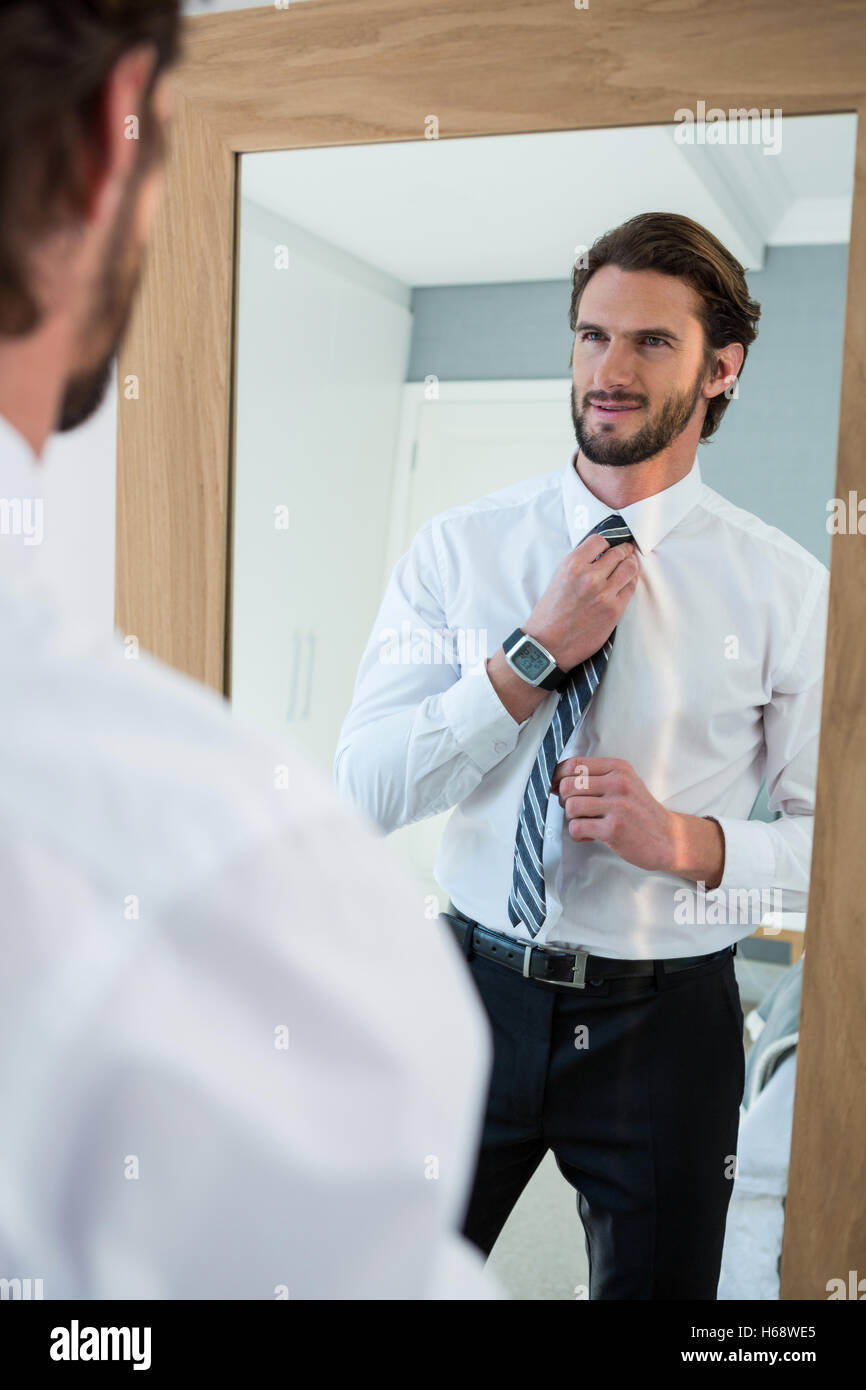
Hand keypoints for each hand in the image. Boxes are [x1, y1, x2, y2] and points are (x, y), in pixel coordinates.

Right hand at [523, 536, 638, 670]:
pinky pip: (630, 588)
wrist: (547, 645)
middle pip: (618, 552)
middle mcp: (589, 576)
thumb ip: (578, 566)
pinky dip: (630, 582)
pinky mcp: (614, 610)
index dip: (607, 542)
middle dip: (623, 551)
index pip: (599, 540)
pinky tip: (627, 583)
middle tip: (625, 552)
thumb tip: (599, 557)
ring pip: (630, 568)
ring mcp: (604, 593)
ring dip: (631, 564)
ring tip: (629, 566)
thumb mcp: (558, 580)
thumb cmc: (549, 616)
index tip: (610, 545)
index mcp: (572, 565)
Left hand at [551, 756, 675, 872]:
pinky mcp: (614, 829)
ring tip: (585, 823)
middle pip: (568, 785)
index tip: (559, 789)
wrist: (670, 839)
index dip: (559, 778)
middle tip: (578, 811)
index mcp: (618, 768)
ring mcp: (617, 806)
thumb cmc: (641, 812)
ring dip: (572, 819)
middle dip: (565, 801)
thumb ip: (597, 778)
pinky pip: (577, 828)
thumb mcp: (626, 784)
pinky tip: (589, 836)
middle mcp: (618, 783)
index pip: (574, 765)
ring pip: (571, 807)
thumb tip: (556, 781)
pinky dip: (577, 834)